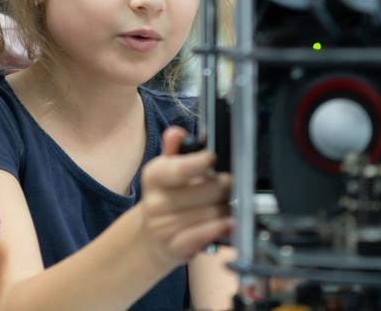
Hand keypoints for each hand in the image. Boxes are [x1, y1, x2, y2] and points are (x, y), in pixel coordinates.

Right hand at [138, 126, 232, 270]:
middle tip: (232, 183)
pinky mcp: (174, 248)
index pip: (179, 169)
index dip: (201, 162)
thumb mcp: (166, 171)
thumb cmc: (165, 199)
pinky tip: (229, 224)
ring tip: (230, 204)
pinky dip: (220, 229)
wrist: (148, 238)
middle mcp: (155, 202)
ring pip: (210, 214)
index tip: (214, 159)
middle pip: (206, 191)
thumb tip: (176, 133)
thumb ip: (175, 151)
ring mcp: (163, 227)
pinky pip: (204, 235)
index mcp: (154, 176)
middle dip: (225, 187)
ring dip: (227, 208)